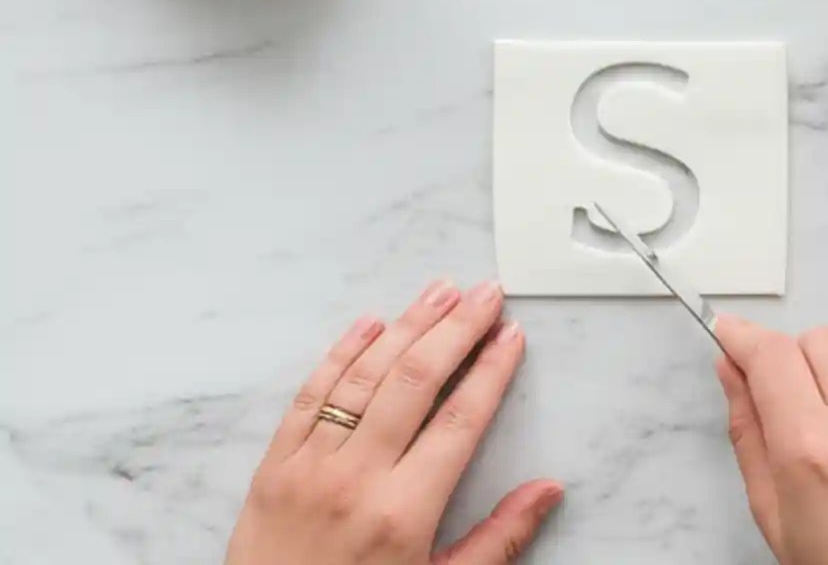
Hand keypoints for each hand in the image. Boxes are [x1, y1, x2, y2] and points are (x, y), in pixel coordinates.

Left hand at [227, 279, 562, 564]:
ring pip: (364, 376)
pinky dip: (340, 354)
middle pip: (414, 382)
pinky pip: (310, 395)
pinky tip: (368, 325)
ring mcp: (309, 467)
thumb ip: (499, 539)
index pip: (460, 420)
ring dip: (406, 327)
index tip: (511, 336)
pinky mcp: (275, 465)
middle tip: (485, 294)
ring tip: (439, 291)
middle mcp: (355, 480)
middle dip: (456, 329)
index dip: (491, 371)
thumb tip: (548, 491)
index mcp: (404, 513)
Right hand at [714, 316, 827, 564]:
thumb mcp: (772, 513)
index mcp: (810, 450)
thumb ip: (748, 433)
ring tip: (825, 418)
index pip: (770, 356)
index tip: (727, 332)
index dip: (741, 335)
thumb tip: (731, 374)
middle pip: (817, 339)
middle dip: (788, 356)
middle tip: (777, 392)